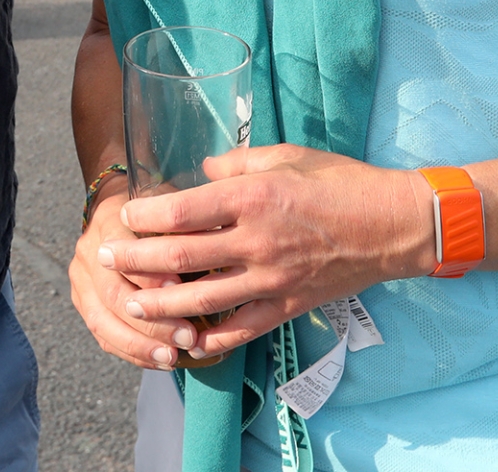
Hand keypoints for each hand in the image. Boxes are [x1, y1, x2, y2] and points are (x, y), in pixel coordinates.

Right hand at [69, 185, 203, 368]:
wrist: (119, 211)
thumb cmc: (159, 214)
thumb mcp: (173, 210)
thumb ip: (187, 231)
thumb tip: (218, 258)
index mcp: (109, 222)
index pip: (126, 254)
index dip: (153, 278)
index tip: (183, 292)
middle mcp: (89, 251)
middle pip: (113, 294)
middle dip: (151, 322)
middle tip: (188, 337)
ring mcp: (81, 279)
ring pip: (102, 321)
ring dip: (139, 345)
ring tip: (171, 358)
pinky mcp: (83, 302)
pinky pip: (103, 335)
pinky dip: (132, 353)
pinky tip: (159, 361)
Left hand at [99, 145, 434, 360]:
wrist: (392, 225)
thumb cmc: (340, 181)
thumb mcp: (286, 155)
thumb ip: (237, 161)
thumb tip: (202, 170)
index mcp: (253, 197)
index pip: (183, 211)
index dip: (146, 217)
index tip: (124, 216)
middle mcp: (256, 240)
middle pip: (181, 256)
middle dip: (136, 259)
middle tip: (105, 257)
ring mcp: (272, 278)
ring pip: (203, 298)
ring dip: (161, 304)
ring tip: (130, 302)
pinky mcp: (287, 305)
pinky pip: (241, 328)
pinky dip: (211, 337)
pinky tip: (185, 341)